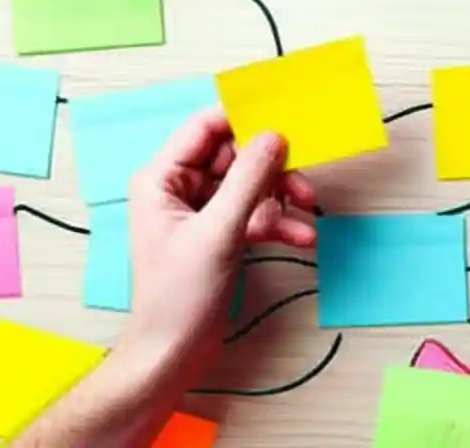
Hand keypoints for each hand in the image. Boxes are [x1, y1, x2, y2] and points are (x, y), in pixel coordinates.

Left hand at [120, 107, 316, 367]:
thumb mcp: (218, 232)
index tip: (283, 116)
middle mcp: (178, 188)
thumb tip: (273, 136)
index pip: (205, 128)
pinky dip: (277, 222)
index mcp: (161, 178)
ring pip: (249, 185)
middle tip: (302, 177)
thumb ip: (248, 180)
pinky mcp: (219, 233)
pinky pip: (253, 214)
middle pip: (234, 155)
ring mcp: (200, 212)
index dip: (243, 119)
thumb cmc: (177, 297)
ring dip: (281, 197)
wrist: (172, 353)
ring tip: (308, 211)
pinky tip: (301, 237)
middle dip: (271, 167)